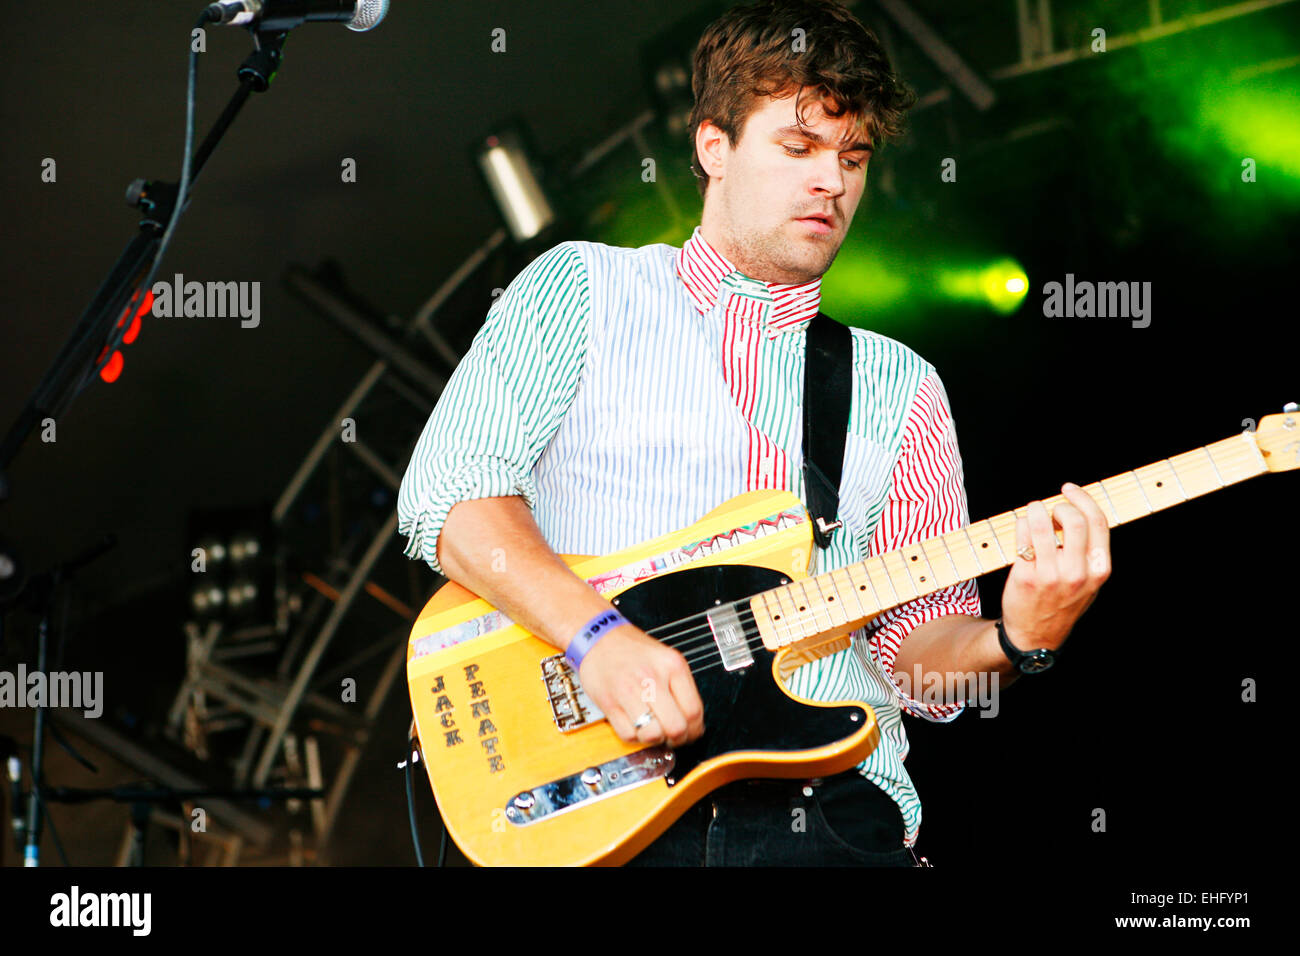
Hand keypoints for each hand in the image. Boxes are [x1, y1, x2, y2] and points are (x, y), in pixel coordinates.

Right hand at [577, 623, 704, 747]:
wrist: (597, 637)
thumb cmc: (632, 649)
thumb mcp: (665, 658)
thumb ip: (680, 687)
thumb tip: (692, 722)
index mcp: (672, 665)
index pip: (694, 711)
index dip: (694, 730)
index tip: (690, 733)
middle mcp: (652, 677)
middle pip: (676, 727)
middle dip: (676, 739)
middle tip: (672, 737)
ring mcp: (629, 691)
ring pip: (653, 735)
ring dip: (655, 739)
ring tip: (652, 730)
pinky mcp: (609, 703)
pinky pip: (628, 735)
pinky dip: (634, 737)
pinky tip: (635, 725)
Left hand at [1002, 482, 1111, 651]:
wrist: (1035, 637)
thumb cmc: (1062, 603)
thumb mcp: (1088, 582)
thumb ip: (1089, 551)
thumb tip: (1078, 509)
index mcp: (1098, 570)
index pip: (1098, 522)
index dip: (1083, 499)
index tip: (1069, 489)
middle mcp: (1077, 573)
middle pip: (1073, 520)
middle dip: (1060, 505)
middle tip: (1050, 509)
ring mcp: (1050, 576)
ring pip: (1042, 525)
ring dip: (1036, 510)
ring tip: (1034, 512)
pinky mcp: (1025, 577)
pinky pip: (1022, 537)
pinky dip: (1022, 524)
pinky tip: (1023, 527)